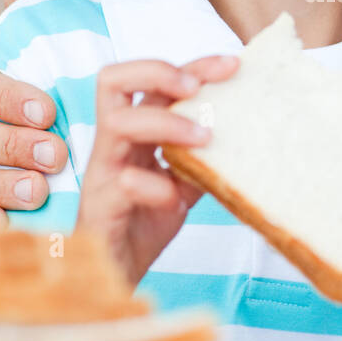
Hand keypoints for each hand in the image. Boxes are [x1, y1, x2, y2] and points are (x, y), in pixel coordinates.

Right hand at [75, 56, 238, 285]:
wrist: (111, 276)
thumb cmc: (141, 224)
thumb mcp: (181, 186)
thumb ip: (199, 160)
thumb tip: (241, 137)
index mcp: (132, 133)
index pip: (152, 81)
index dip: (191, 65)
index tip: (233, 64)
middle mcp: (112, 144)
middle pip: (113, 80)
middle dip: (160, 71)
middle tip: (198, 85)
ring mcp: (102, 172)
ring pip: (117, 122)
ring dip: (166, 122)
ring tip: (204, 138)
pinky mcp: (100, 205)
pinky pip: (124, 183)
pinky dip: (155, 186)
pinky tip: (175, 200)